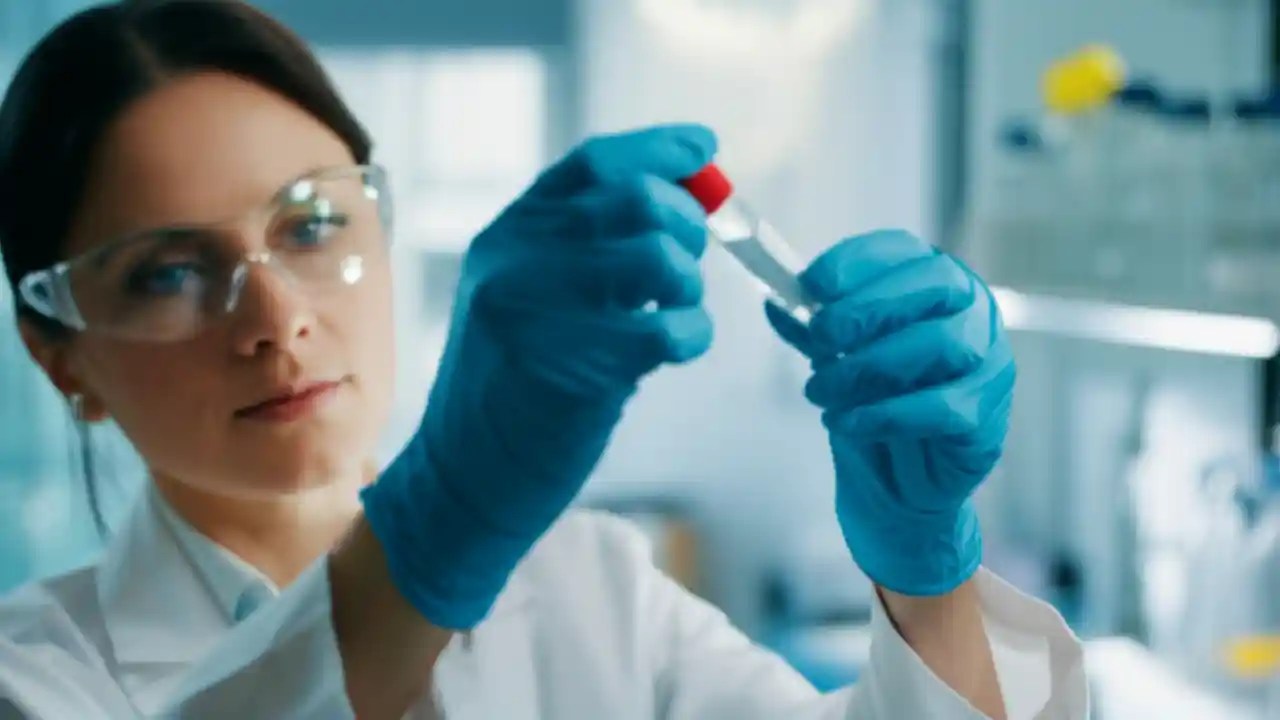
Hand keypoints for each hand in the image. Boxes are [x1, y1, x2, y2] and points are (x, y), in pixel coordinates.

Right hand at [361, 125, 716, 627]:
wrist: (465, 480)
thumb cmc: (516, 392)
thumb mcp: (533, 300)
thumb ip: (590, 252)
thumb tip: (686, 204)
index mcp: (508, 234)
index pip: (594, 163)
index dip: (659, 151)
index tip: (704, 149)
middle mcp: (514, 259)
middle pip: (635, 200)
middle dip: (685, 226)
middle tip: (688, 266)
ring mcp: (536, 310)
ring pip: (656, 258)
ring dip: (689, 287)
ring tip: (676, 315)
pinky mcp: (568, 367)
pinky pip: (667, 328)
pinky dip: (693, 334)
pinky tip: (677, 351)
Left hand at [766, 230, 1014, 595]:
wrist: (897, 484)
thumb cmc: (873, 403)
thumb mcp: (834, 357)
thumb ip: (810, 328)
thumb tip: (774, 302)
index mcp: (934, 283)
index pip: (905, 252)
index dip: (857, 263)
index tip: (811, 285)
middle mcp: (972, 313)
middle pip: (935, 286)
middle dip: (867, 308)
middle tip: (819, 339)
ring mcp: (989, 363)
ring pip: (942, 344)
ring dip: (869, 366)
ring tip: (822, 391)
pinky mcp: (986, 416)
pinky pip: (943, 407)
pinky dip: (885, 414)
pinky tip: (847, 423)